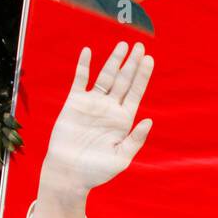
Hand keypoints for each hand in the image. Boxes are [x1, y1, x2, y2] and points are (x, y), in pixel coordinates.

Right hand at [39, 43, 154, 197]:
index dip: (142, 76)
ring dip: (113, 61)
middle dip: (131, 63)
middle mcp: (110, 109)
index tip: (149, 59)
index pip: (135, 93)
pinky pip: (80, 80)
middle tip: (140, 46)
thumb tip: (149, 121)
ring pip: (105, 77)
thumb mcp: (121, 157)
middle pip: (123, 80)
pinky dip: (83, 66)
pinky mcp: (74, 103)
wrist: (69, 172)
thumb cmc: (96, 170)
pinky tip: (88, 52)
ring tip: (123, 45)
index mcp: (123, 120)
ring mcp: (92, 104)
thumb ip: (135, 139)